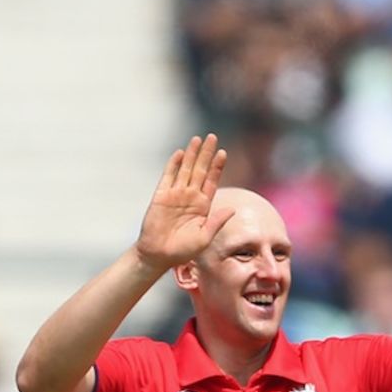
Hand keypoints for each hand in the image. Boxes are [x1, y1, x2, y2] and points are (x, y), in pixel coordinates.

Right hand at [135, 134, 234, 270]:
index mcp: (203, 206)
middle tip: (212, 136)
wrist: (159, 255)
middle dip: (206, 154)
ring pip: (185, 170)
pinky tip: (180, 153)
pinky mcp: (162, 195)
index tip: (223, 153)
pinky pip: (168, 176)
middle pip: (200, 170)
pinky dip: (174, 165)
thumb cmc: (183, 250)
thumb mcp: (205, 237)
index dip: (216, 167)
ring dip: (192, 154)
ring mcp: (176, 195)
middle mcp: (190, 197)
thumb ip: (217, 221)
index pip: (212, 181)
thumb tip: (232, 208)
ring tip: (197, 139)